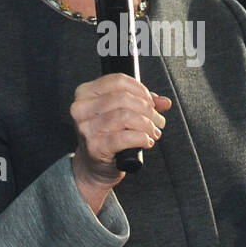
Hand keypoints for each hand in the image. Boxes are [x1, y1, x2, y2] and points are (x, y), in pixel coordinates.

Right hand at [71, 73, 171, 189]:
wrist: (93, 166)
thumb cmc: (107, 136)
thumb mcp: (120, 113)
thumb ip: (142, 103)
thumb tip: (164, 102)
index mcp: (85, 93)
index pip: (118, 81)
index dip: (140, 90)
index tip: (151, 102)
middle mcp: (81, 109)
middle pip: (123, 98)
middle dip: (147, 109)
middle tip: (157, 120)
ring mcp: (86, 128)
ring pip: (125, 116)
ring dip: (147, 125)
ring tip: (153, 132)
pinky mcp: (94, 147)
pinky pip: (125, 137)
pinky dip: (141, 138)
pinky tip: (146, 141)